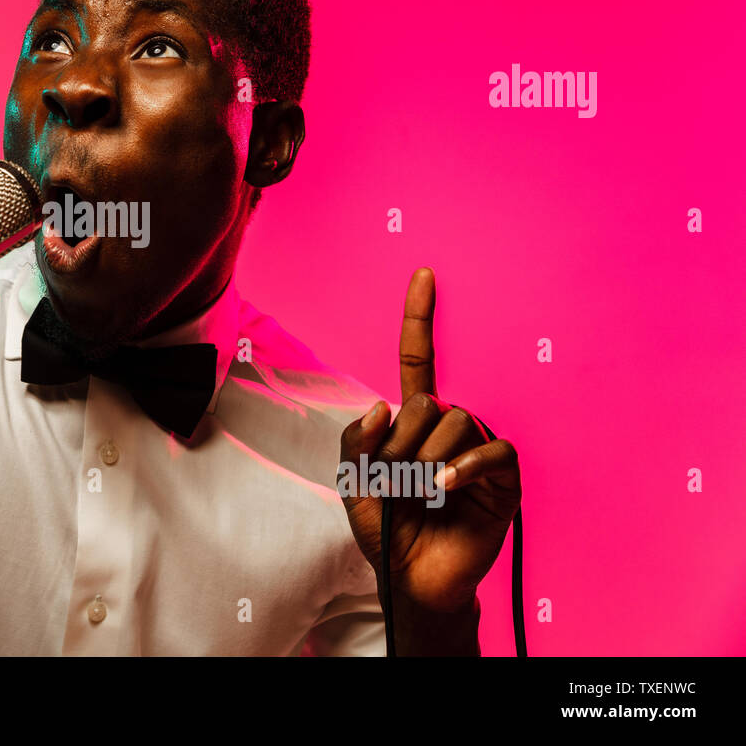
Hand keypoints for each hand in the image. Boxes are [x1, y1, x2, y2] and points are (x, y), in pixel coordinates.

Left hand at [338, 267, 520, 616]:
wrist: (416, 580)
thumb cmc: (389, 530)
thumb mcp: (353, 486)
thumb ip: (355, 444)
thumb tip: (381, 405)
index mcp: (414, 423)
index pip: (419, 362)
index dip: (420, 320)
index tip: (423, 276)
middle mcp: (448, 428)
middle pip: (427, 402)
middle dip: (400, 444)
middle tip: (395, 483)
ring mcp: (477, 450)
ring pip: (454, 423)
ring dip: (425, 461)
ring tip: (419, 493)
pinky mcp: (503, 478)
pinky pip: (489, 452)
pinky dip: (463, 467)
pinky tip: (445, 486)